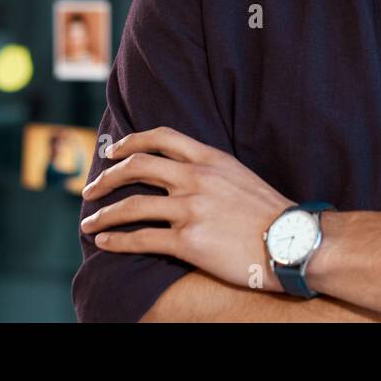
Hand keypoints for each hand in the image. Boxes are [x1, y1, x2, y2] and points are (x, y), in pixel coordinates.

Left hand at [80, 126, 293, 292]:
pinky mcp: (188, 242)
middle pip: (137, 166)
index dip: (131, 141)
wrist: (291, 241)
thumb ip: (210, 171)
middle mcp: (197, 178)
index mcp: (210, 159)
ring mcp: (191, 209)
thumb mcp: (240, 176)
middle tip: (91, 188)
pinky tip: (105, 243)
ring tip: (89, 222)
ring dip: (103, 214)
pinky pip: (141, 239)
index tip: (113, 151)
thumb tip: (183, 172)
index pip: (161, 137)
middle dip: (107, 177)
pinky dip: (116, 241)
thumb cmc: (269, 213)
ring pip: (131, 205)